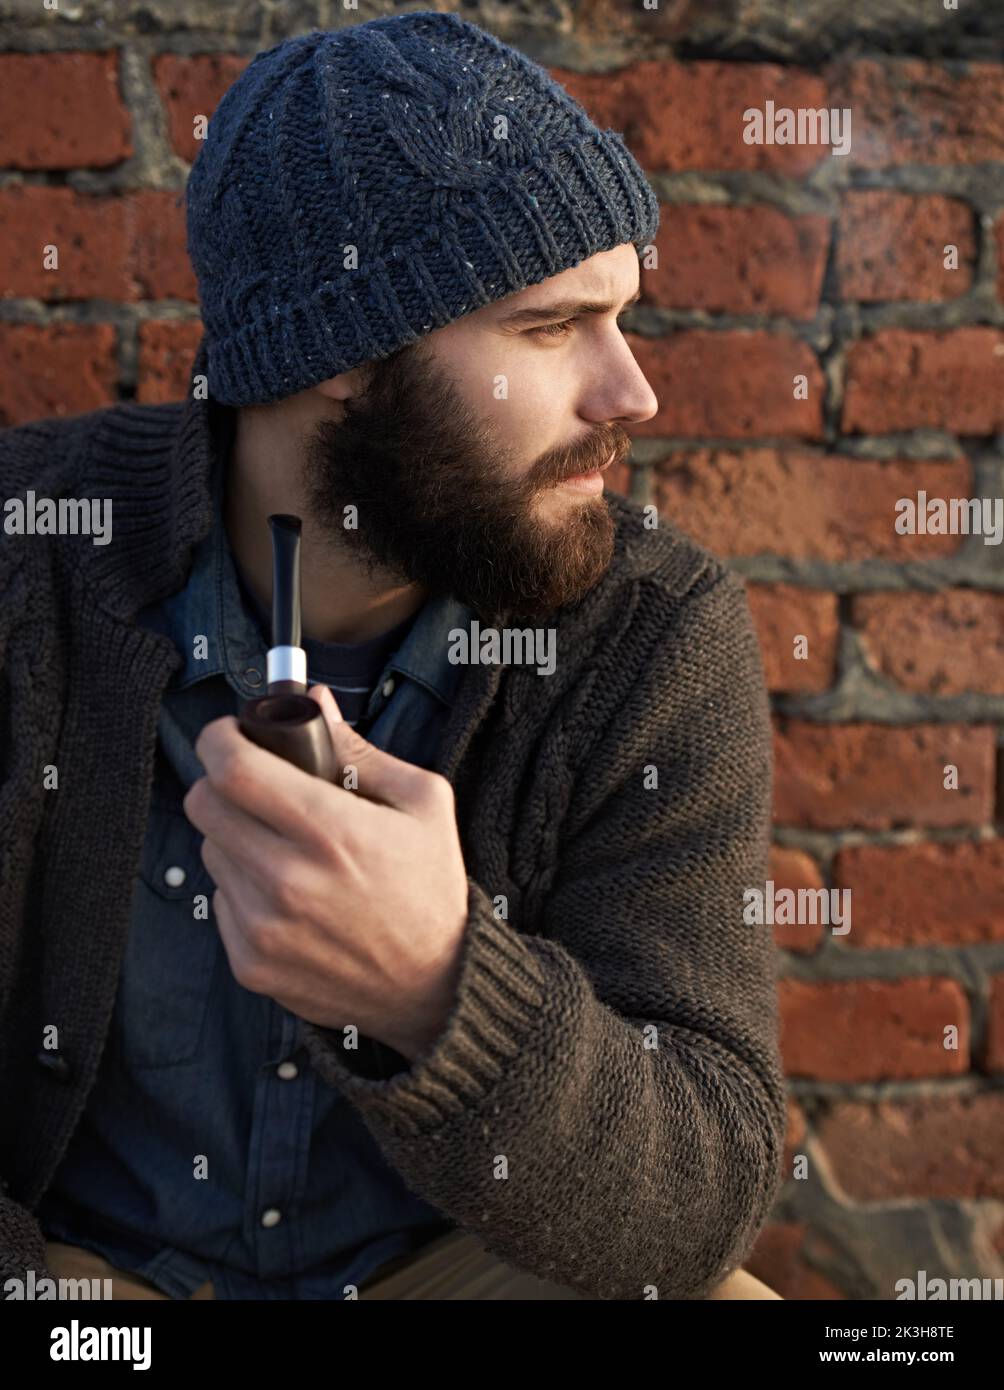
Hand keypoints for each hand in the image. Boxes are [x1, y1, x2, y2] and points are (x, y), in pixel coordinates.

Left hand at [181, 684, 469, 1062]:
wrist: (436, 987)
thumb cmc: (431, 889)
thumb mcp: (422, 802)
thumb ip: (358, 747)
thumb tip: (312, 699)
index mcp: (330, 832)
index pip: (231, 767)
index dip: (219, 738)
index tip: (231, 734)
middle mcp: (286, 880)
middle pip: (204, 803)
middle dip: (224, 782)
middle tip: (256, 785)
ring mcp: (262, 927)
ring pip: (210, 849)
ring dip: (236, 836)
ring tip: (284, 847)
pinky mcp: (249, 963)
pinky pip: (219, 900)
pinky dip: (244, 887)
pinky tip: (287, 894)